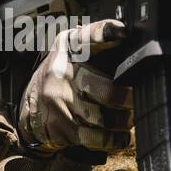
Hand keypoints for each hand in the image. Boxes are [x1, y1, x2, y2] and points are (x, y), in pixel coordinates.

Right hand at [18, 19, 133, 152]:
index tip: (121, 31)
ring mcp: (60, 103)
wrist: (30, 105)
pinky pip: (97, 138)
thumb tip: (126, 35)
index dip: (104, 33)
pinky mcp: (62, 128)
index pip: (85, 37)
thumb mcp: (70, 50)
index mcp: (67, 48)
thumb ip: (94, 41)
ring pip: (105, 118)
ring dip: (125, 121)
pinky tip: (122, 136)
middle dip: (128, 98)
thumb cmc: (61, 74)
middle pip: (106, 90)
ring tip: (131, 117)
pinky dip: (115, 139)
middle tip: (139, 99)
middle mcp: (61, 74)